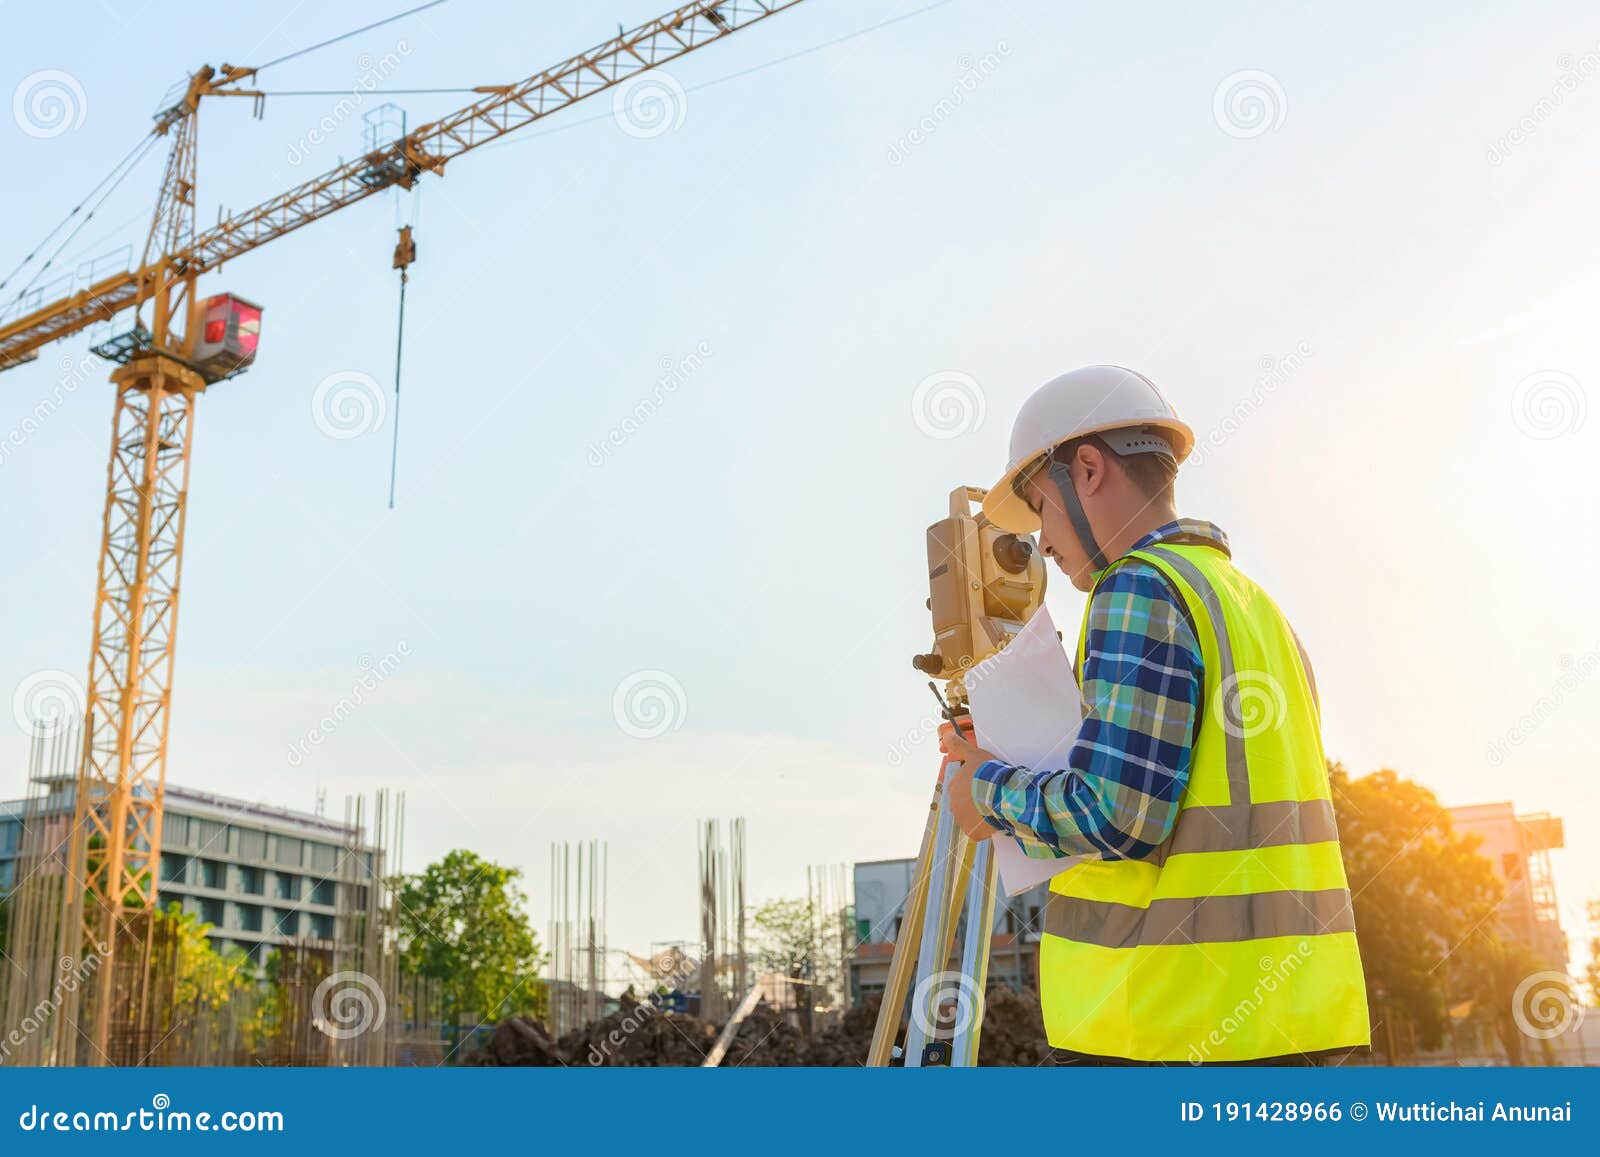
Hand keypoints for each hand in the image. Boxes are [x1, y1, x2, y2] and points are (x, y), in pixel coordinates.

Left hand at [938, 724, 997, 841]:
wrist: (1001, 794)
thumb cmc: (988, 773)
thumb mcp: (973, 754)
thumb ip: (958, 745)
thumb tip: (946, 734)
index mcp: (953, 787)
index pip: (963, 788)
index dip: (976, 786)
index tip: (987, 785)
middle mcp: (953, 805)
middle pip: (966, 804)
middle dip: (977, 802)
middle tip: (993, 797)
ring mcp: (962, 820)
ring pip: (972, 818)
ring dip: (981, 815)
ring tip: (996, 808)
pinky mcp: (972, 833)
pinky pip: (978, 832)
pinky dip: (986, 829)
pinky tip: (995, 820)